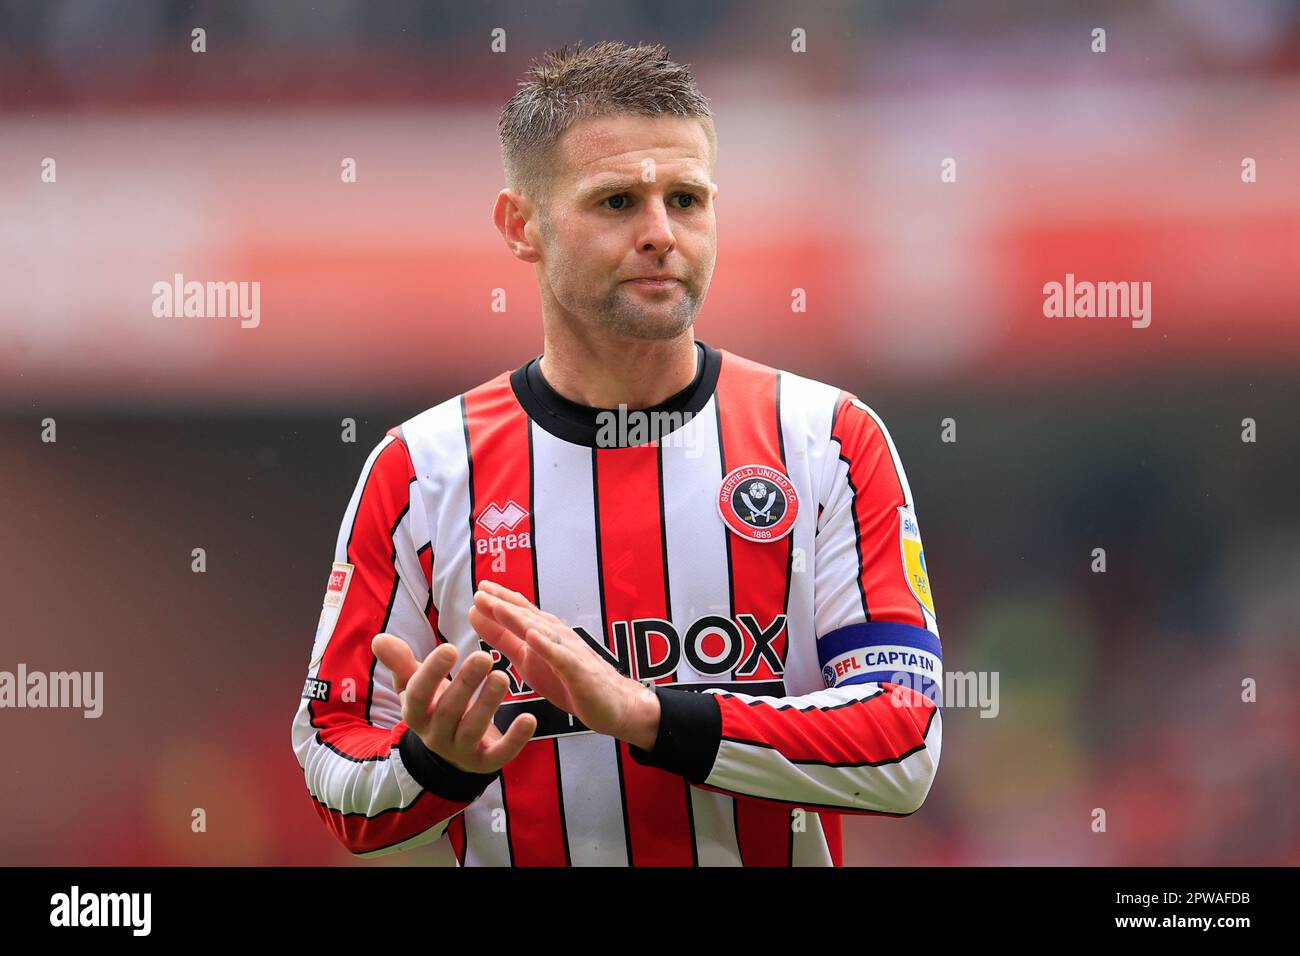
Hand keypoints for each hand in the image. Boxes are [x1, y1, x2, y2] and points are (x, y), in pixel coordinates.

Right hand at [371, 634, 535, 773]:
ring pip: (472, 730)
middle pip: (449, 711)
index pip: (419, 694)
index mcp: (417, 714)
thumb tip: (378, 638)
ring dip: (488, 704)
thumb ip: (401, 662)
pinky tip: (530, 718)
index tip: (450, 647)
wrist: (450, 751)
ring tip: (502, 677)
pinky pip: (500, 755)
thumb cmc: (435, 705)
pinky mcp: (485, 763)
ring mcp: (461, 751)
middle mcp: (436, 735)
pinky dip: (515, 739)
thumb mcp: (416, 685)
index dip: (432, 672)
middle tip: (484, 657)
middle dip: (466, 683)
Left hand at [467, 580, 659, 747]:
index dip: (499, 599)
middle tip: (480, 590)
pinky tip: (532, 637)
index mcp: (544, 633)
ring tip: (498, 607)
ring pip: (542, 632)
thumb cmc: (570, 681)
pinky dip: (547, 646)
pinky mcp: (579, 672)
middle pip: (527, 617)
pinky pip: (561, 658)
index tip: (479, 586)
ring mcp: (569, 652)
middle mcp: (556, 636)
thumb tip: (478, 616)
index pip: (519, 612)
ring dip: (519, 619)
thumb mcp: (529, 661)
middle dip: (504, 603)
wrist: (615, 704)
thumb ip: (505, 639)